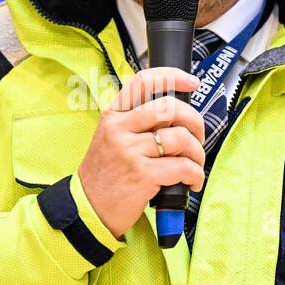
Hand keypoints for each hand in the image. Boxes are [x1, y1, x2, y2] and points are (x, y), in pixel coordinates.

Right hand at [77, 67, 205, 239]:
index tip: (191, 83)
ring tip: (194, 165)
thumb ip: (137, 123)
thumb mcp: (111, 138)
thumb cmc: (105, 175)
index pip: (143, 81)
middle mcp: (120, 129)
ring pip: (181, 138)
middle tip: (197, 137)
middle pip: (171, 108)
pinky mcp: (142, 175)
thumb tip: (176, 116)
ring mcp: (130, 152)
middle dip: (195, 122)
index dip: (173, 76)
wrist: (88, 208)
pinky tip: (191, 182)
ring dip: (197, 153)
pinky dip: (195, 174)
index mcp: (113, 116)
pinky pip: (183, 167)